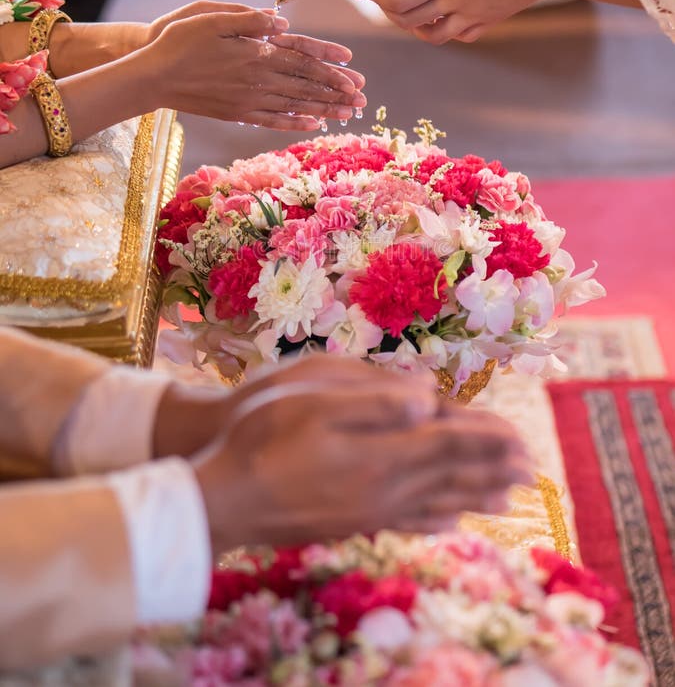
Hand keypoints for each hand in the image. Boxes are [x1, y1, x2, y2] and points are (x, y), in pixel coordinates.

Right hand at [142, 9, 365, 129]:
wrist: (152, 76)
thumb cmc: (179, 40)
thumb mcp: (212, 18)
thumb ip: (249, 19)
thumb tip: (282, 22)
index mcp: (255, 54)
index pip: (303, 60)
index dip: (330, 66)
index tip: (354, 72)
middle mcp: (257, 80)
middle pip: (305, 86)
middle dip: (336, 92)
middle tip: (363, 98)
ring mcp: (248, 101)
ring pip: (295, 105)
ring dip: (324, 109)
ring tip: (348, 114)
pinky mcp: (237, 113)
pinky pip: (273, 120)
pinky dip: (295, 122)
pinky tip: (313, 124)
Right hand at [193, 356, 532, 550]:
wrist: (222, 499)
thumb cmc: (262, 437)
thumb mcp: (316, 398)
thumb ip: (378, 397)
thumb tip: (430, 395)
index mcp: (383, 452)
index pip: (452, 442)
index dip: (488, 437)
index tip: (520, 435)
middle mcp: (386, 487)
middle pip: (453, 475)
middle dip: (494, 467)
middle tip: (530, 465)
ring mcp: (370, 511)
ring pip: (439, 502)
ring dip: (477, 494)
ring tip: (508, 496)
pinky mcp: (353, 524)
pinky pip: (412, 522)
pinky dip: (441, 519)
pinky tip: (451, 522)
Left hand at [365, 0, 546, 42]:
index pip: (400, 0)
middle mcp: (453, 5)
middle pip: (410, 20)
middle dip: (391, 13)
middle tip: (385, 1)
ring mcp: (470, 17)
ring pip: (433, 36)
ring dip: (415, 28)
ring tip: (411, 15)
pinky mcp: (487, 22)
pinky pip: (460, 36)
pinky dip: (445, 32)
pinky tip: (444, 20)